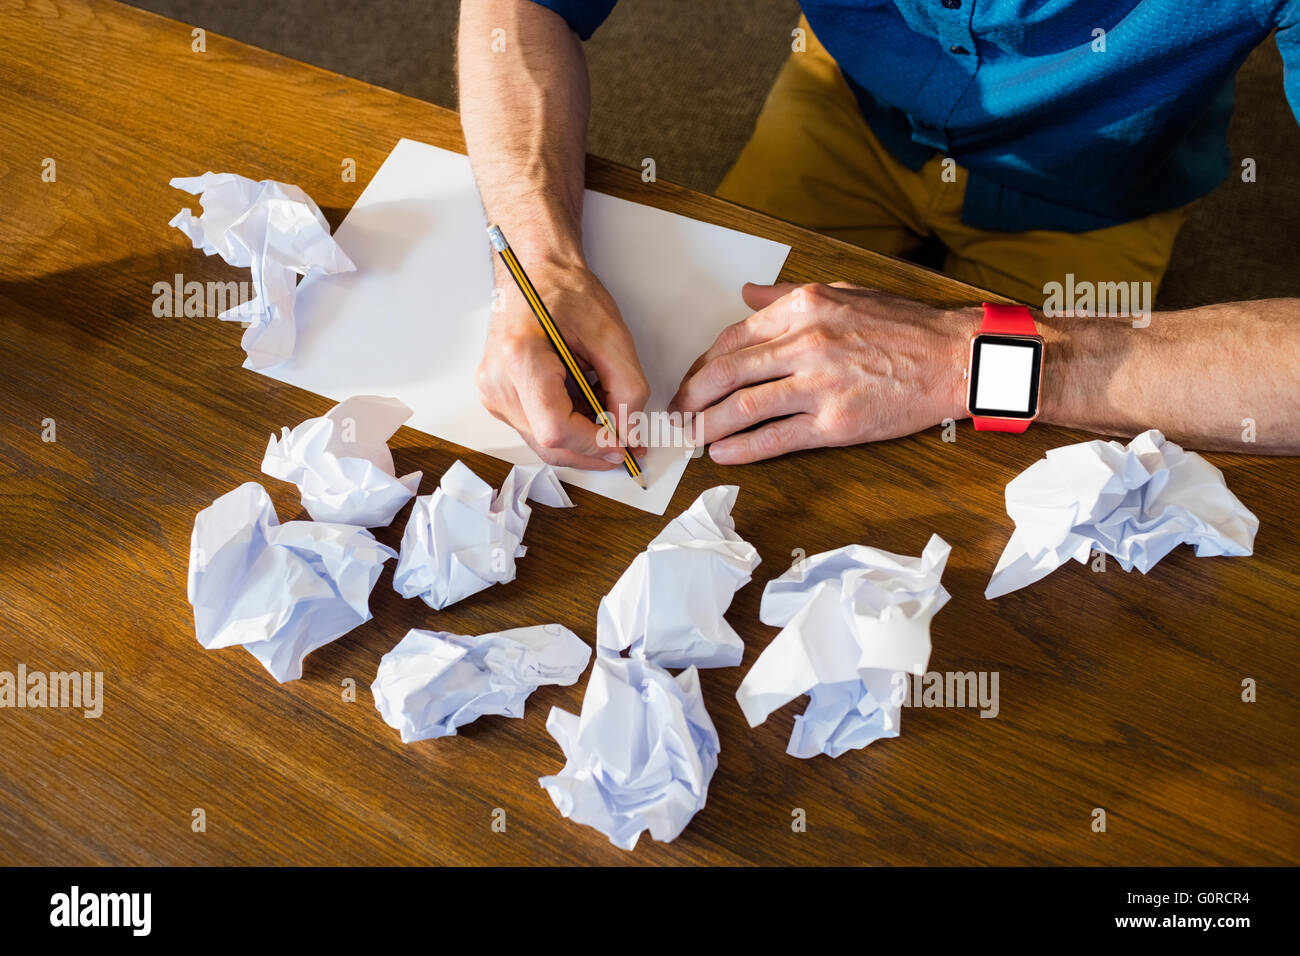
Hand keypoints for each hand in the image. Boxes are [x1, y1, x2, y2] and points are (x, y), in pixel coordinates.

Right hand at [477, 260, 650, 469]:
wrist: (536, 273)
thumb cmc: (566, 293)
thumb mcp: (612, 336)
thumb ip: (627, 390)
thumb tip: (629, 434)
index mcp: (520, 357)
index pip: (555, 427)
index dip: (594, 443)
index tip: (622, 443)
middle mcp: (497, 380)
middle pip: (548, 443)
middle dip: (592, 449)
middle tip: (627, 444)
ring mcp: (493, 392)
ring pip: (542, 442)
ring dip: (581, 439)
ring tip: (606, 416)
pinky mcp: (497, 397)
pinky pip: (535, 428)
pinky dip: (566, 427)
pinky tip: (584, 408)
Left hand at [668, 282, 974, 463]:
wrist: (955, 358)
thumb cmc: (905, 325)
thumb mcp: (843, 291)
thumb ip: (787, 294)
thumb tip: (746, 292)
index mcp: (805, 308)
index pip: (734, 337)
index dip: (705, 362)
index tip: (694, 379)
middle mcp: (807, 343)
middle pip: (727, 372)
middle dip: (693, 396)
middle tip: (677, 412)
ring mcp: (820, 385)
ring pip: (743, 408)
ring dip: (708, 425)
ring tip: (691, 436)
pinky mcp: (835, 423)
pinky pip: (776, 439)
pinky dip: (742, 449)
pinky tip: (722, 453)